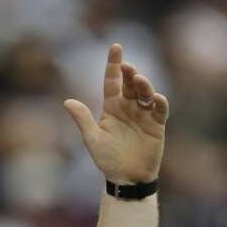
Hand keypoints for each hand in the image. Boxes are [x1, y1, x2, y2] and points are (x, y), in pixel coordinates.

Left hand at [64, 44, 167, 183]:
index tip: (116, 47)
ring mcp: (143, 114)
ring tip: (139, 80)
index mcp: (112, 107)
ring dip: (144, 85)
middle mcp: (128, 107)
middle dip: (130, 73)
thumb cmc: (108, 160)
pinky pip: (160, 109)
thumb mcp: (93, 139)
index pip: (112, 80)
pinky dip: (159, 102)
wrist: (127, 179)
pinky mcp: (157, 125)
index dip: (113, 64)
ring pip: (145, 93)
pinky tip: (155, 98)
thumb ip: (83, 120)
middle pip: (130, 84)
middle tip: (128, 68)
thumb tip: (67, 102)